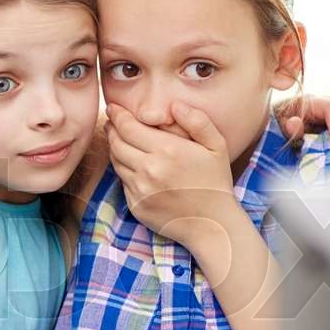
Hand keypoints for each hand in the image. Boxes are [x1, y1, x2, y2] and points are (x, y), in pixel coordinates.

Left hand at [105, 104, 237, 246]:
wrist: (212, 224)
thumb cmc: (215, 182)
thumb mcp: (217, 146)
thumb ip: (197, 121)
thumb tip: (175, 105)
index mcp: (167, 150)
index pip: (128, 127)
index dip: (118, 115)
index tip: (114, 108)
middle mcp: (149, 170)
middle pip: (116, 143)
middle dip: (112, 129)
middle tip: (113, 122)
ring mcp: (140, 189)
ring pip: (116, 162)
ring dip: (115, 149)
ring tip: (121, 140)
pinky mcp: (135, 205)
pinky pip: (122, 182)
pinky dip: (125, 170)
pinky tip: (134, 165)